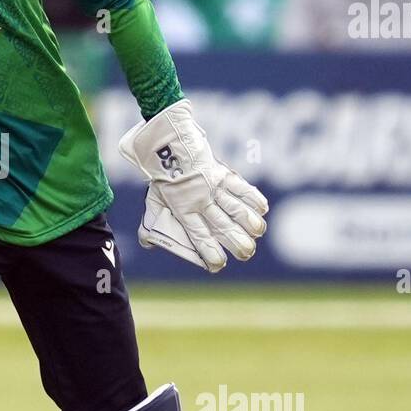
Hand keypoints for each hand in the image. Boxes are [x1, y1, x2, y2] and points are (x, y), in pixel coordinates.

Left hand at [118, 98, 267, 272]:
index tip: (219, 265)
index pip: (199, 236)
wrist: (169, 145)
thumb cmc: (162, 177)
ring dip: (250, 223)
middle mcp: (201, 201)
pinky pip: (242, 188)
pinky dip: (254, 199)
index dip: (210, 251)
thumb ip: (152, 223)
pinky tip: (263, 210)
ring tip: (258, 234)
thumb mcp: (153, 200)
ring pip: (236, 209)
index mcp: (184, 210)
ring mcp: (214, 187)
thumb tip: (147, 243)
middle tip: (246, 253)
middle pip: (223, 226)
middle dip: (237, 243)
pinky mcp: (223, 174)